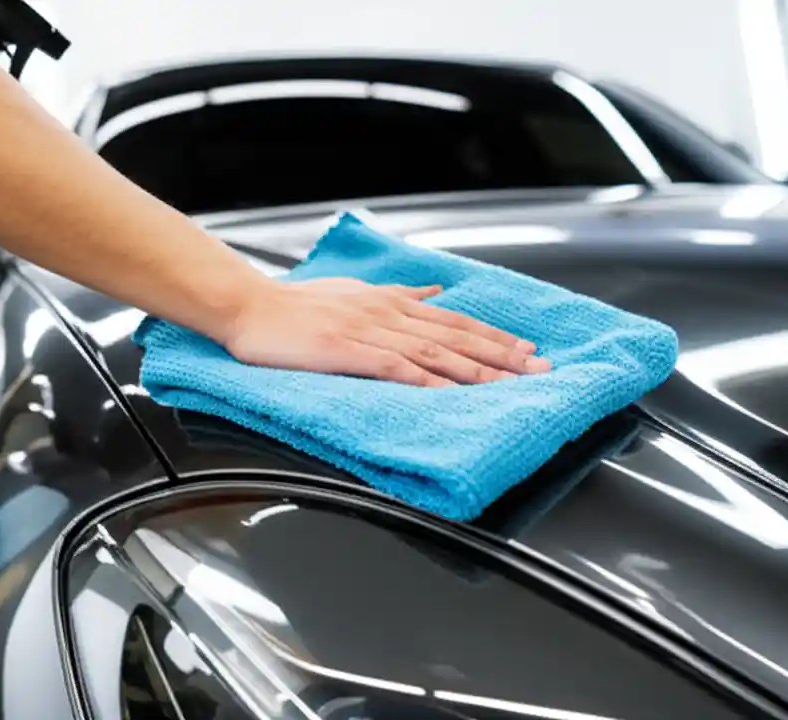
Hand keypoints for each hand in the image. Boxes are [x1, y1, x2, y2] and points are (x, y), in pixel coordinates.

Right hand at [219, 278, 550, 386]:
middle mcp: (388, 313)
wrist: (250, 307)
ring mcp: (369, 331)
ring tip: (509, 384)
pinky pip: (395, 367)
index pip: (455, 321)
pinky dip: (427, 380)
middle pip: (456, 336)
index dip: (495, 336)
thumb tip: (435, 292)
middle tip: (538, 370)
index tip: (527, 350)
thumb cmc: (296, 304)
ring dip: (476, 369)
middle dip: (501, 355)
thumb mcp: (356, 290)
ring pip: (435, 351)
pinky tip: (450, 393)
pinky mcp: (347, 350)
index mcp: (391, 302)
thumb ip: (400, 294)